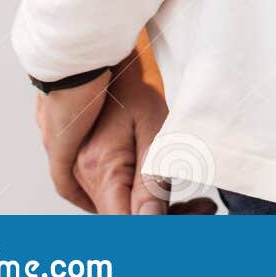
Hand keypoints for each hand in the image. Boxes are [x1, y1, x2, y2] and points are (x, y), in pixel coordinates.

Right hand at [35, 50, 214, 213]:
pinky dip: (129, 196)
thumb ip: (152, 178)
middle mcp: (79, 175)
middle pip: (120, 217)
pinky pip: (101, 192)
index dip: (161, 226)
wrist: (96, 49)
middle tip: (204, 207)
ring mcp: (72, 167)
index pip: (126, 223)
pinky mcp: (72, 158)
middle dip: (163, 218)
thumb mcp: (153, 125)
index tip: (197, 215)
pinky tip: (155, 190)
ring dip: (148, 207)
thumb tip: (148, 224)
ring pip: (112, 206)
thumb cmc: (128, 82)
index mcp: (100, 170)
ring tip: (190, 198)